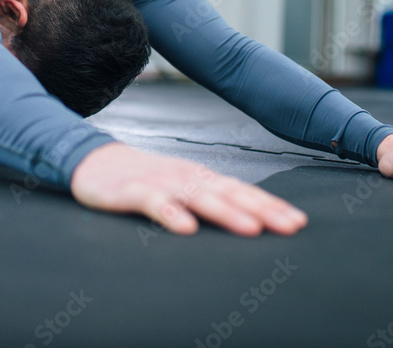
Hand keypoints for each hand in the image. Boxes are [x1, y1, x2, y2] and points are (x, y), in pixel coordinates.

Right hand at [70, 142, 307, 236]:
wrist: (94, 163)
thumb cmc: (145, 179)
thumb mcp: (181, 186)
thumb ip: (210, 199)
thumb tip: (250, 217)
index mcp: (200, 177)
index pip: (241, 191)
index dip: (269, 206)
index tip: (297, 222)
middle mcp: (186, 177)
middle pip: (228, 193)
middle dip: (261, 210)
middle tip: (289, 226)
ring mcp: (160, 182)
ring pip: (198, 197)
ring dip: (226, 212)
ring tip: (250, 228)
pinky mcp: (132, 191)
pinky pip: (154, 203)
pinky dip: (171, 215)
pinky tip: (186, 229)